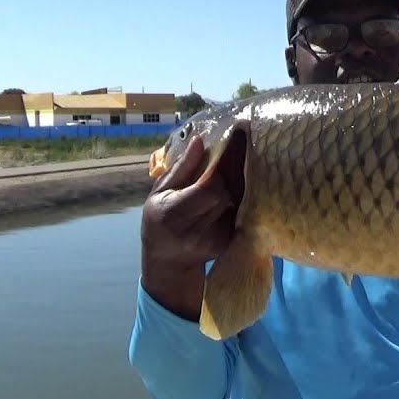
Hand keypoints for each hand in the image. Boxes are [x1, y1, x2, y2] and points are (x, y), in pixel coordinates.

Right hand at [139, 133, 235, 319]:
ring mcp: (214, 240)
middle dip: (229, 173)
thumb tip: (198, 140)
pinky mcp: (227, 243)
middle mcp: (195, 231)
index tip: (236, 140)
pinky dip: (236, 200)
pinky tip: (231, 191)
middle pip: (225, 193)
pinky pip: (238, 213)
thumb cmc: (159, 217)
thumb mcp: (160, 191)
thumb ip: (181, 168)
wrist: (167, 259)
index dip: (224, 164)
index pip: (209, 187)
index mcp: (173, 213)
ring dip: (234, 185)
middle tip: (235, 150)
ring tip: (230, 170)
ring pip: (235, 202)